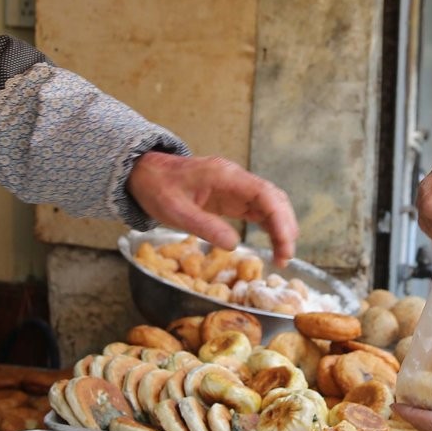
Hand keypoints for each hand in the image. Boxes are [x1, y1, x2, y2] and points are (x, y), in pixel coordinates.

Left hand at [128, 151, 297, 264]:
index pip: (264, 194)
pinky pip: (258, 210)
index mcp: (225, 176)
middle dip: (285, 227)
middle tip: (285, 257)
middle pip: (274, 199)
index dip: (279, 219)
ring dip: (280, 228)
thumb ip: (205, 226)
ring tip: (282, 256)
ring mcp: (236, 187)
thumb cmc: (158, 188)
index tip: (285, 243)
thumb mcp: (176, 211)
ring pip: (270, 205)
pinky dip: (269, 227)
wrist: (146, 173)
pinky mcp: (232, 197)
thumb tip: (233, 245)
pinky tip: (273, 243)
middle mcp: (236, 179)